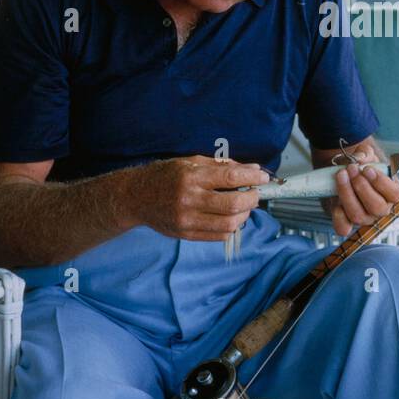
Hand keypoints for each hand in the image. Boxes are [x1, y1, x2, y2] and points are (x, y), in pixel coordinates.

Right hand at [128, 155, 268, 241]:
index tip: (263, 177)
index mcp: (191, 177)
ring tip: (243, 206)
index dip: (252, 177)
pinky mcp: (185, 234)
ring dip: (244, 215)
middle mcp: (189, 199)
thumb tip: (253, 169)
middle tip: (254, 193)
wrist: (136, 197)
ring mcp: (187, 219)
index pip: (229, 177)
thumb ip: (222, 166)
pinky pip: (219, 236)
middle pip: (232, 204)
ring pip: (229, 224)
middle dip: (251, 198)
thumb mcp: (191, 162)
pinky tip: (230, 217)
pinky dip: (231, 227)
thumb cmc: (166, 176)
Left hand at [323, 151, 398, 238]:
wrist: (344, 170)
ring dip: (347, 194)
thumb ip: (365, 153)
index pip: (395, 195)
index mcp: (392, 193)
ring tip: (341, 175)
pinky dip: (338, 215)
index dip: (382, 183)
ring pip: (359, 216)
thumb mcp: (366, 154)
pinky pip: (343, 228)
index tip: (367, 169)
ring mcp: (365, 217)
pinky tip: (335, 200)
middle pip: (377, 207)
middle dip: (362, 186)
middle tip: (351, 169)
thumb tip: (360, 158)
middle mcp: (381, 209)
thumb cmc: (361, 164)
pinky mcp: (347, 222)